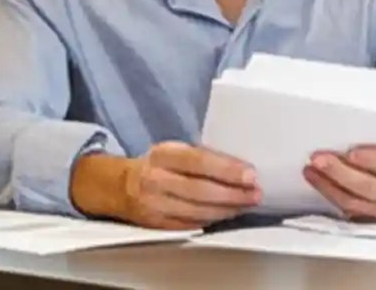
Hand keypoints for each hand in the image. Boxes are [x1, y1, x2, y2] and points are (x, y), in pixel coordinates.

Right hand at [122, 141, 261, 229]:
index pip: (199, 161)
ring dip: (227, 210)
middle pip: (200, 190)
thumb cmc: (156, 165)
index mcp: (163, 155)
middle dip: (233, 194)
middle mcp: (156, 179)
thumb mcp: (173, 151)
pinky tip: (227, 215)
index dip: (227, 170)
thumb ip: (201, 157)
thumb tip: (239, 167)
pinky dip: (212, 220)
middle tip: (256, 194)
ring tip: (246, 205)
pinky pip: (191, 224)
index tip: (250, 175)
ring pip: (197, 211)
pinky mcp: (157, 225)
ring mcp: (155, 205)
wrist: (119, 187)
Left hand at [303, 145, 375, 222]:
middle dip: (339, 173)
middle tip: (317, 158)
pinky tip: (319, 184)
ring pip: (355, 203)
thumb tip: (347, 133)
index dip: (370, 160)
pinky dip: (333, 197)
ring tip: (310, 171)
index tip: (349, 152)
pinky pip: (352, 212)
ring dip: (328, 187)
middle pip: (367, 188)